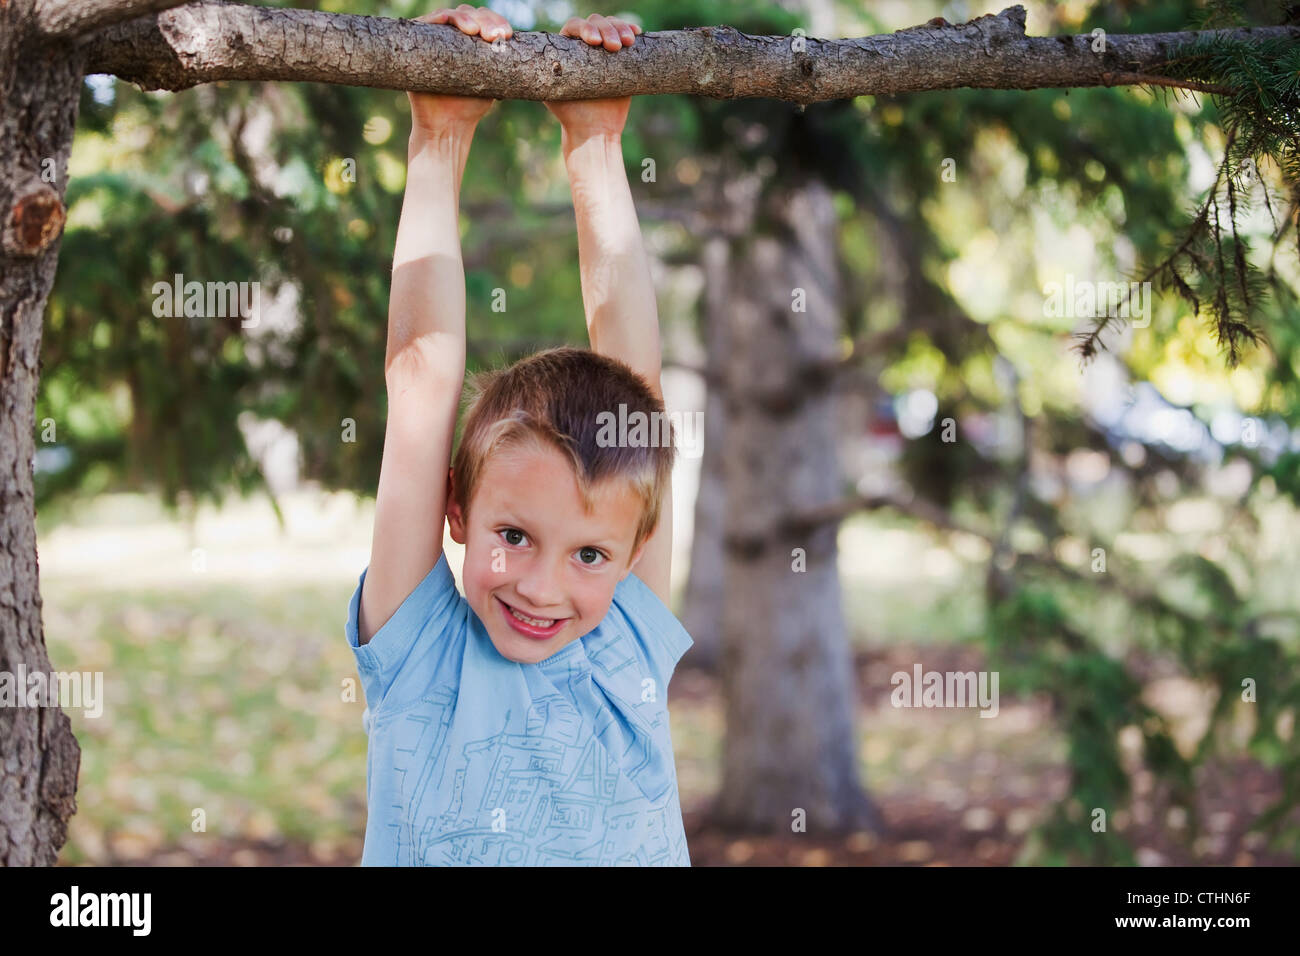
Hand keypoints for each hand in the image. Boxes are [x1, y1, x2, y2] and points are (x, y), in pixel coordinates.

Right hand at [408, 6, 512, 134]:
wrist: (447, 127)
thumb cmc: (471, 106)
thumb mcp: (494, 80)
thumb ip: (500, 60)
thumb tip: (512, 41)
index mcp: (473, 43)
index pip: (486, 21)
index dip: (498, 22)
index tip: (507, 36)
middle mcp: (454, 37)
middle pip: (471, 14)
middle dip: (486, 20)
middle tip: (494, 36)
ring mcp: (435, 38)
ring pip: (451, 14)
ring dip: (465, 18)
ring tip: (475, 31)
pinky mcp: (418, 43)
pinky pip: (427, 22)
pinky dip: (439, 17)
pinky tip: (450, 21)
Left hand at [543, 14, 640, 139]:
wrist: (594, 130)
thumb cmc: (570, 114)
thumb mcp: (551, 93)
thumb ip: (546, 75)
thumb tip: (534, 57)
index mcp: (566, 48)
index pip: (574, 27)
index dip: (585, 29)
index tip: (594, 42)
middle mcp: (584, 45)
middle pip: (595, 22)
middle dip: (607, 29)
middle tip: (615, 47)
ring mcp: (604, 49)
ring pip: (612, 25)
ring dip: (621, 28)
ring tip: (628, 42)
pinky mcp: (622, 56)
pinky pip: (626, 36)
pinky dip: (631, 30)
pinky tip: (637, 33)